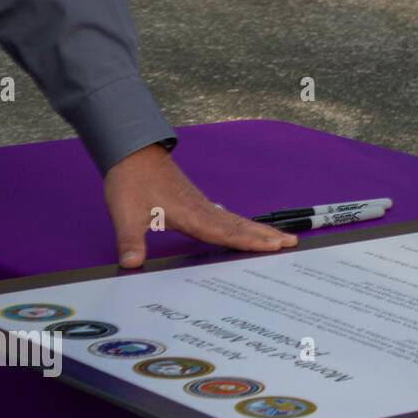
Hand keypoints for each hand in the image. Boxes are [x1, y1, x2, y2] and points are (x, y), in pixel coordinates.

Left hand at [103, 143, 297, 267]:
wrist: (133, 153)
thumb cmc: (131, 182)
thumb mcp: (125, 214)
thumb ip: (129, 241)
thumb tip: (130, 264)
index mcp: (190, 215)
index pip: (225, 232)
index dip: (249, 241)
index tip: (273, 246)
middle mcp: (202, 210)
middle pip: (240, 226)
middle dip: (266, 236)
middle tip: (291, 243)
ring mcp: (202, 205)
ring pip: (236, 221)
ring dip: (259, 230)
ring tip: (281, 237)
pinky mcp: (197, 203)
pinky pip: (227, 217)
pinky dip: (243, 225)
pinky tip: (247, 228)